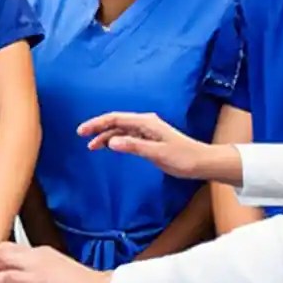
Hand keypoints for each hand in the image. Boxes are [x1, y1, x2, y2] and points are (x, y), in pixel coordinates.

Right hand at [77, 111, 239, 183]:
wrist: (201, 162)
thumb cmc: (183, 157)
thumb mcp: (157, 153)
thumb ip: (133, 146)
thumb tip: (111, 143)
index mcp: (146, 122)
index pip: (116, 119)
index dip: (97, 123)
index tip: (82, 131)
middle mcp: (145, 123)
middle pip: (116, 122)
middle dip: (98, 128)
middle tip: (81, 136)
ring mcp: (147, 131)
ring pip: (120, 131)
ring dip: (105, 136)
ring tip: (91, 147)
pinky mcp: (149, 139)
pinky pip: (127, 137)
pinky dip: (116, 141)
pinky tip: (109, 147)